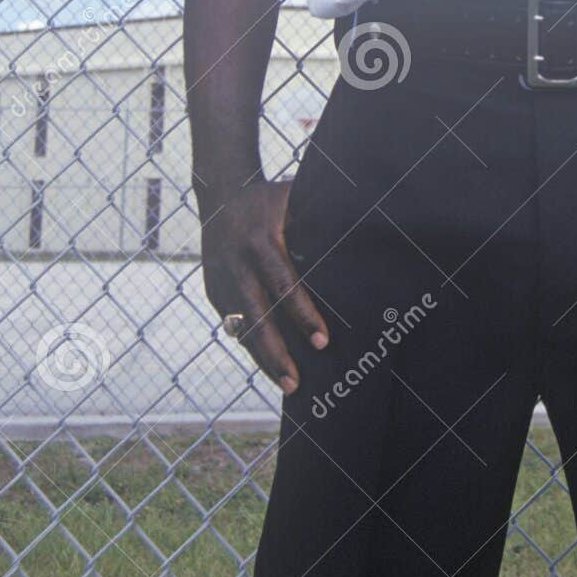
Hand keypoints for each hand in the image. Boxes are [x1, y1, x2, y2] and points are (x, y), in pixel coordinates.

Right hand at [200, 179, 329, 394]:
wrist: (219, 192)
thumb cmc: (270, 198)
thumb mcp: (293, 200)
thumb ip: (317, 221)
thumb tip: (362, 236)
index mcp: (261, 241)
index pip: (284, 284)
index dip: (303, 315)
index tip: (323, 341)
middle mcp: (238, 264)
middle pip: (258, 317)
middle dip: (276, 353)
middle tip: (296, 384)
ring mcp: (222, 280)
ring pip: (242, 328)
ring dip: (263, 358)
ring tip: (287, 384)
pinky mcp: (214, 290)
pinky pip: (234, 324)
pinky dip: (252, 345)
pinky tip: (271, 365)